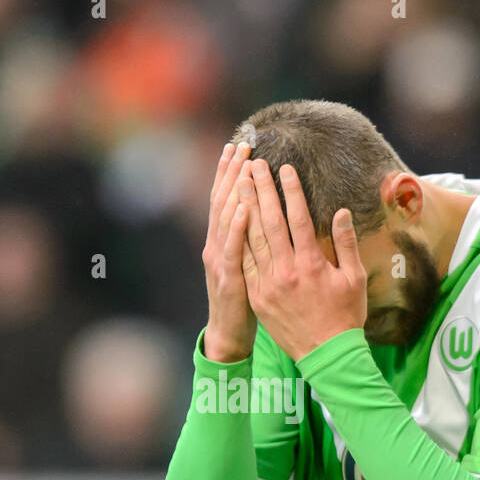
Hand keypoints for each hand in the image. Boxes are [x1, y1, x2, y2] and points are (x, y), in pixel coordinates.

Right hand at [200, 142, 256, 362]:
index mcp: (222, 241)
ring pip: (225, 219)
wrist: (229, 334)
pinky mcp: (228, 278)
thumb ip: (252, 238)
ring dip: (234, 191)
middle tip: (241, 144)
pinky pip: (233, 249)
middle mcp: (216, 245)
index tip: (236, 146)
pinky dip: (237, 228)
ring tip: (244, 166)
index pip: (224, 199)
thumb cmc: (243, 299)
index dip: (228, 172)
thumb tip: (262, 212)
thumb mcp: (247, 263)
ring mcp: (219, 261)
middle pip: (222, 202)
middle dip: (231, 172)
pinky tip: (244, 208)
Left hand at [239, 160, 366, 362]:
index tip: (285, 167)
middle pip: (269, 222)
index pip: (298, 218)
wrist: (326, 355)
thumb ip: (346, 243)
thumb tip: (341, 212)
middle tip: (254, 165)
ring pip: (252, 239)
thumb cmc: (346, 316)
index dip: (291, 190)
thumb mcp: (354, 278)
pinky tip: (233, 220)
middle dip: (261, 190)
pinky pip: (244, 263)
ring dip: (245, 208)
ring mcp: (268, 285)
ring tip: (240, 183)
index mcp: (311, 264)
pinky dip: (238, 240)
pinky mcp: (257, 297)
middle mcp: (286, 271)